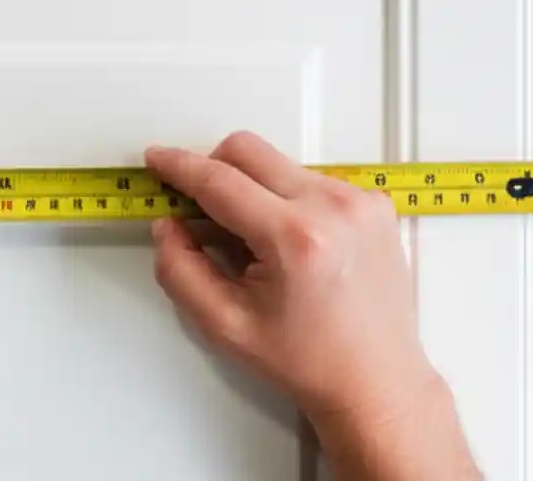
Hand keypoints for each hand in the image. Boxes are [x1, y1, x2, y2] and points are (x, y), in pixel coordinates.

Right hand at [145, 131, 479, 479]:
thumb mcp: (223, 325)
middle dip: (212, 169)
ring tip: (255, 244)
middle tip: (198, 210)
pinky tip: (289, 244)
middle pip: (248, 151)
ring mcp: (360, 202)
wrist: (375, 381)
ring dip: (252, 188)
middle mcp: (333, 208)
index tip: (156, 158)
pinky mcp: (375, 204)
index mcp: (295, 238)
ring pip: (279, 163)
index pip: (220, 181)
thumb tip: (167, 227)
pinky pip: (311, 179)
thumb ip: (180, 270)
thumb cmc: (310, 361)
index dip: (178, 165)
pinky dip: (287, 199)